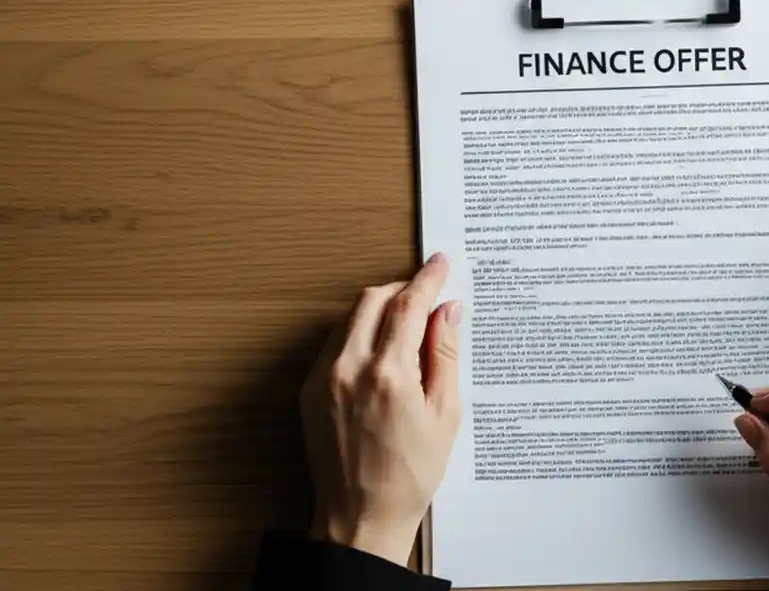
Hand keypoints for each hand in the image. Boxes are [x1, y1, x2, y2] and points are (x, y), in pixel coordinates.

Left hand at [300, 253, 461, 564]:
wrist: (361, 515)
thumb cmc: (411, 473)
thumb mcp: (445, 413)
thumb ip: (444, 354)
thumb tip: (448, 309)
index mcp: (389, 374)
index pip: (409, 305)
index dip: (428, 278)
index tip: (441, 262)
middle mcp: (349, 368)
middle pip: (372, 299)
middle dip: (402, 289)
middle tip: (428, 296)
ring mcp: (323, 378)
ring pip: (349, 317)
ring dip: (379, 309)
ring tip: (408, 326)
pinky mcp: (308, 389)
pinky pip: (334, 342)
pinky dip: (359, 333)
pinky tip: (382, 352)